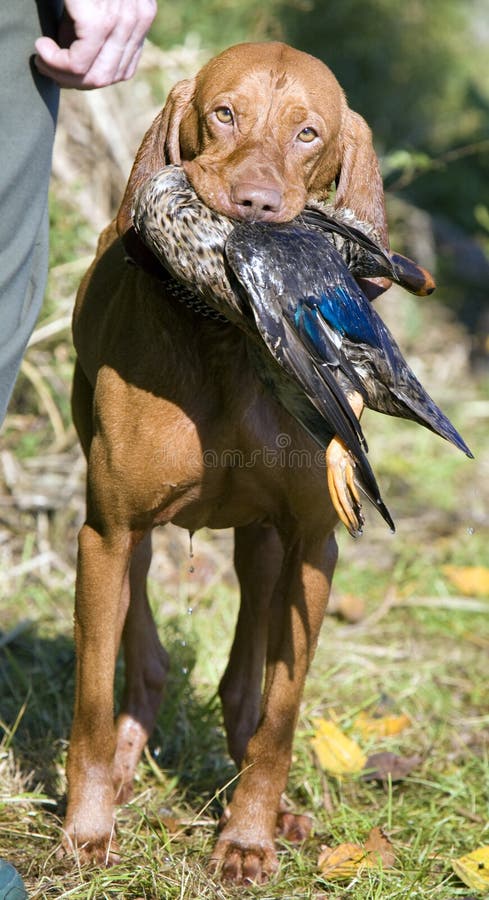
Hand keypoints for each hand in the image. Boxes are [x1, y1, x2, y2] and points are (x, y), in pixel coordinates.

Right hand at [34, 0, 156, 89]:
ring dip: (61, 74)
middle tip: (46, 64)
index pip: (123, 71)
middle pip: (109, 77)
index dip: (90, 76)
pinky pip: (79, 64)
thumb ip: (97, 30)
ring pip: (95, 76)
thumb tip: (83, 72)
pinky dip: (56, 63)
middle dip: (74, 81)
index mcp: (142, 13)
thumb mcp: (92, 3)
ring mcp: (122, 18)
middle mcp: (139, 16)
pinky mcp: (99, 19)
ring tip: (42, 56)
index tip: (63, 63)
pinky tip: (41, 47)